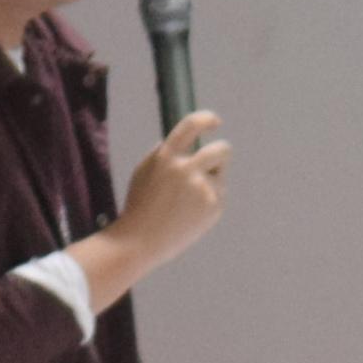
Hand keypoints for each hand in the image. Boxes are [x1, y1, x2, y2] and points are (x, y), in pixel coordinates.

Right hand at [99, 110, 228, 269]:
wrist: (140, 243)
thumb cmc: (140, 207)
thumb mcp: (144, 171)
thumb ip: (165, 154)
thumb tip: (189, 143)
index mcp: (166, 156)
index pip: (192, 124)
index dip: (207, 119)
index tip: (215, 122)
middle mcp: (186, 169)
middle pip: (222, 150)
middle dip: (221, 154)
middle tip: (214, 163)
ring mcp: (202, 189)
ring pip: (220, 175)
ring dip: (211, 180)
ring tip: (188, 201)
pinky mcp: (213, 206)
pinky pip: (218, 196)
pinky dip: (207, 202)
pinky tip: (189, 216)